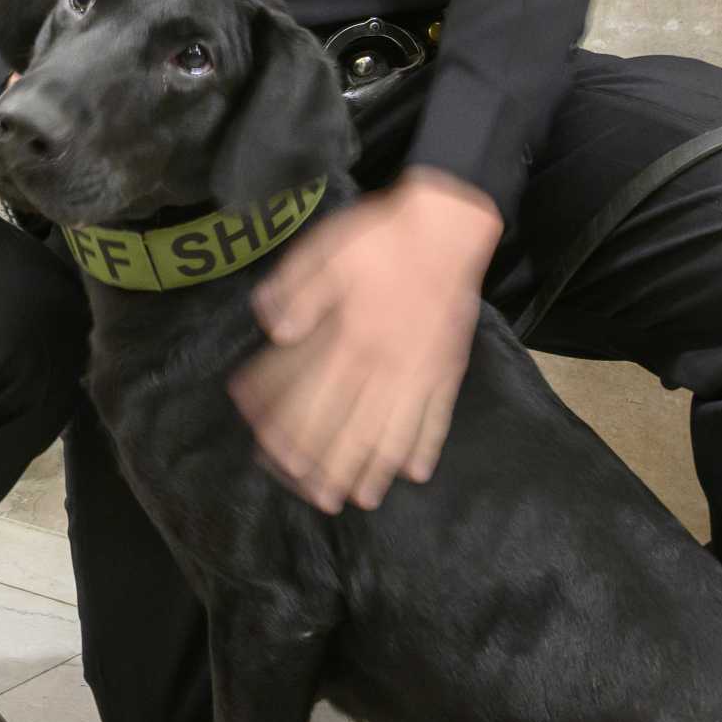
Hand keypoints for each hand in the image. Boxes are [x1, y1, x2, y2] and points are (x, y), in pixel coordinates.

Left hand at [230, 171, 501, 513]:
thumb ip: (297, 292)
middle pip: (353, 425)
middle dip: (330, 466)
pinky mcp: (447, 367)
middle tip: (313, 498)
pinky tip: (415, 472)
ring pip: (394, 430)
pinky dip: (425, 446)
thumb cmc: (379, 236)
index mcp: (350, 335)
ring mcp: (420, 369)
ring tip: (359, 499)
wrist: (447, 222)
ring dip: (374, 468)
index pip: (315, 395)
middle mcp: (385, 361)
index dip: (292, 430)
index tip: (274, 457)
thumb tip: (275, 331)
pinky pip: (437, 417)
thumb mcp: (323, 251)